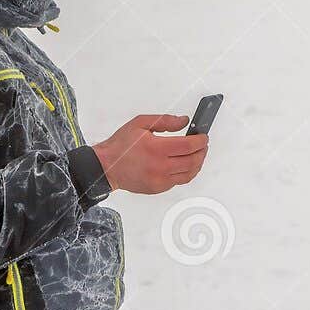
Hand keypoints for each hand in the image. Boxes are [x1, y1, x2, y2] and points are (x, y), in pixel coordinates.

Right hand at [92, 114, 208, 194]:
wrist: (106, 167)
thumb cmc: (120, 146)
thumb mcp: (140, 123)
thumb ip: (165, 121)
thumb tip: (184, 121)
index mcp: (156, 149)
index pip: (189, 146)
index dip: (201, 140)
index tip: (203, 136)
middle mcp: (160, 167)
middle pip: (193, 161)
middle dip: (202, 151)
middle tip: (203, 144)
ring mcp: (160, 180)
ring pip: (190, 174)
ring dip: (198, 163)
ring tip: (197, 154)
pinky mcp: (158, 188)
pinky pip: (179, 181)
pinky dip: (186, 172)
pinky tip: (185, 164)